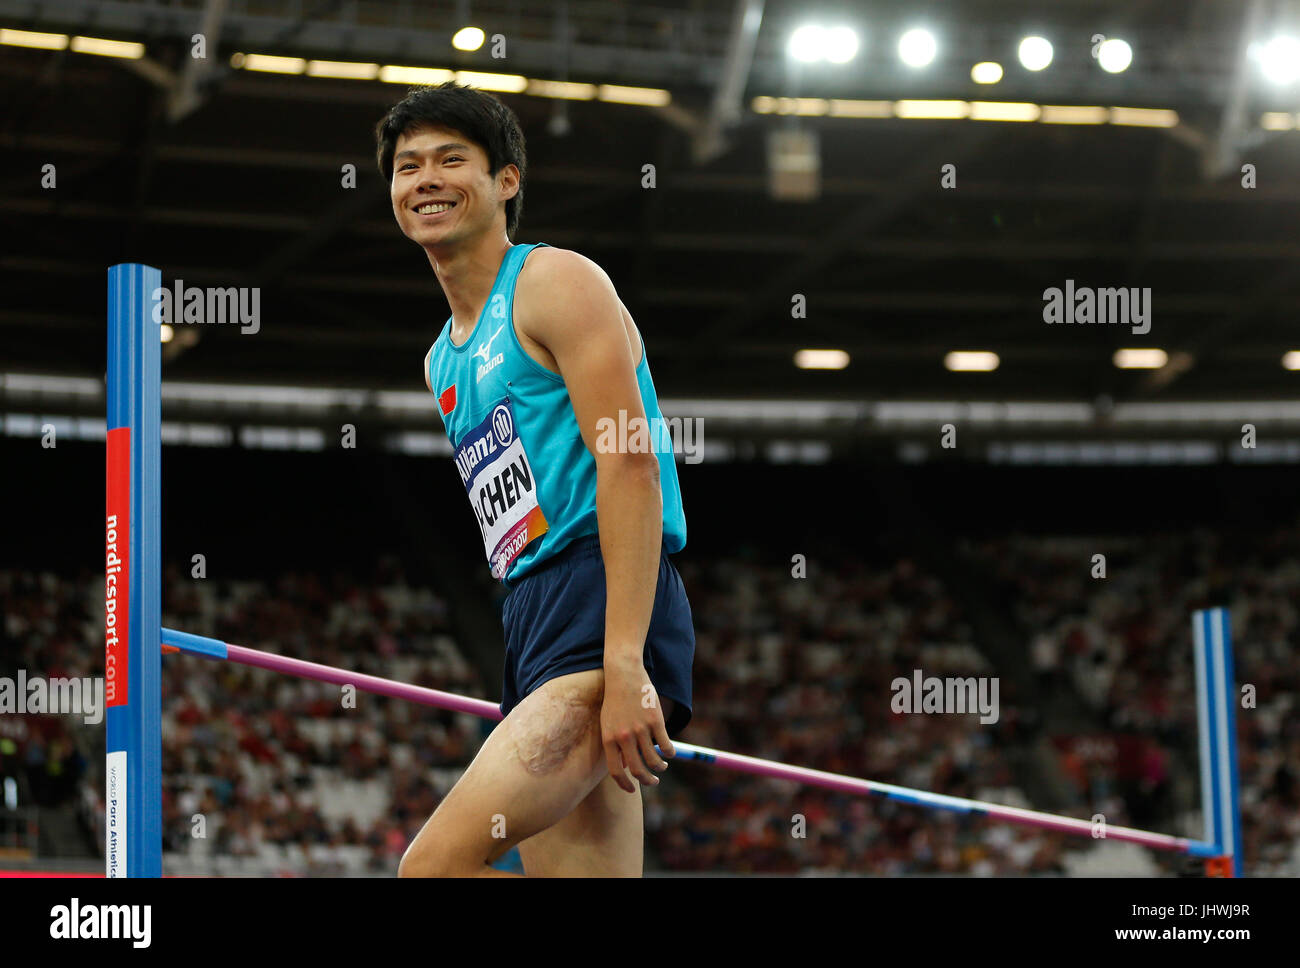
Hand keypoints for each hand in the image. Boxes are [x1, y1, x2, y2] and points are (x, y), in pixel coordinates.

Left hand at [600, 655, 674, 792]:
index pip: (616, 771)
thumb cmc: (615, 700)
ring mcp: (640, 729)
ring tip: (663, 767)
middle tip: (653, 782)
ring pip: (654, 760)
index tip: (633, 789)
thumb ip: (614, 744)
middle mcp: (624, 737)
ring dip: (660, 768)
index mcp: (609, 739)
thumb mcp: (608, 723)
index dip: (625, 784)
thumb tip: (625, 765)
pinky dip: (670, 753)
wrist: (623, 674)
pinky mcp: (655, 721)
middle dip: (647, 781)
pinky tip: (670, 753)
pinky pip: (665, 745)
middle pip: (637, 770)